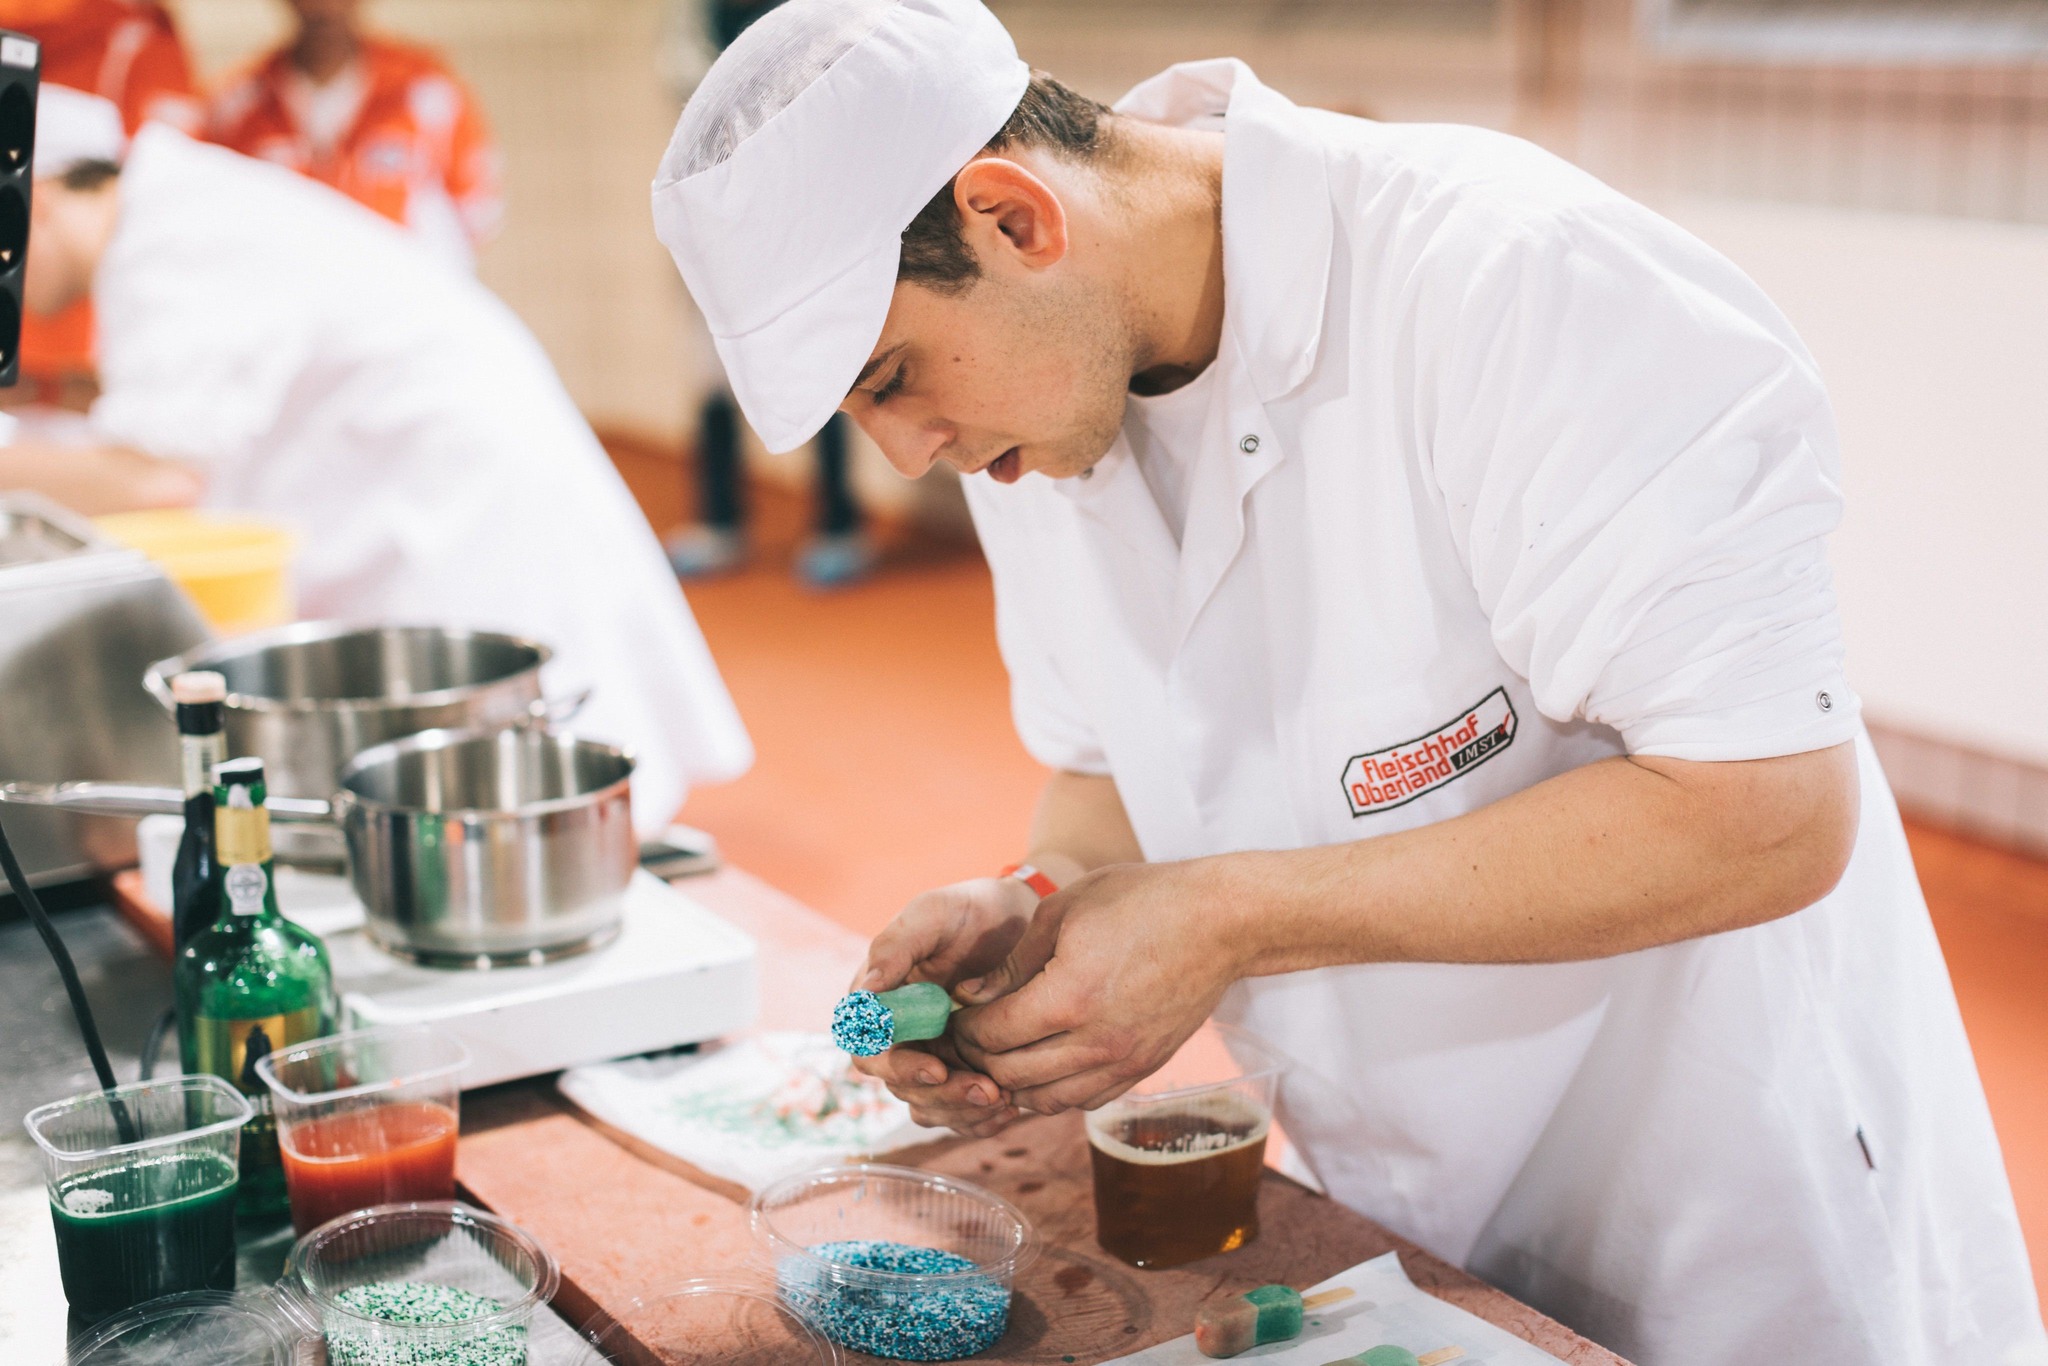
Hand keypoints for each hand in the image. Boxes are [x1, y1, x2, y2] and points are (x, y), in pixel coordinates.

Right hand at [848, 876, 1040, 1136]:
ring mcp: (930, 1054)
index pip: (868, 1049)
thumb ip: (897, 945)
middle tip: (986, 1089)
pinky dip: (982, 1118)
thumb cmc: (971, 908)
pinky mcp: (962, 1068)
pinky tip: (1013, 1107)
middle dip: (941, 1095)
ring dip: (962, 1112)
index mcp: (879, 1001)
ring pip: (928, 1107)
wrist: (1023, 917)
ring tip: (1004, 1099)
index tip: (936, 1068)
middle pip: (899, 1087)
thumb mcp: (934, 912)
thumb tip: (868, 992)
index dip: (897, 1067)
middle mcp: (899, 1034)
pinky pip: (960, 1111)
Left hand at [950, 859, 1248, 1115]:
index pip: (993, 1035)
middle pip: (1011, 1074)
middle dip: (978, 1059)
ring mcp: (1122, 1062)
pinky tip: (1042, 1066)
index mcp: (1068, 997)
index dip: (963, 1029)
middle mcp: (1095, 1042)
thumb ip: (1013, 960)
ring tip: (999, 1055)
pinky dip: (1052, 1091)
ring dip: (1012, 1083)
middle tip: (966, 1040)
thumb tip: (970, 995)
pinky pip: (1083, 1101)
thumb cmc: (1142, 901)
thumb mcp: (1064, 910)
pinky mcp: (1142, 1069)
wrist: (1220, 922)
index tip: (954, 1016)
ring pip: (1045, 1100)